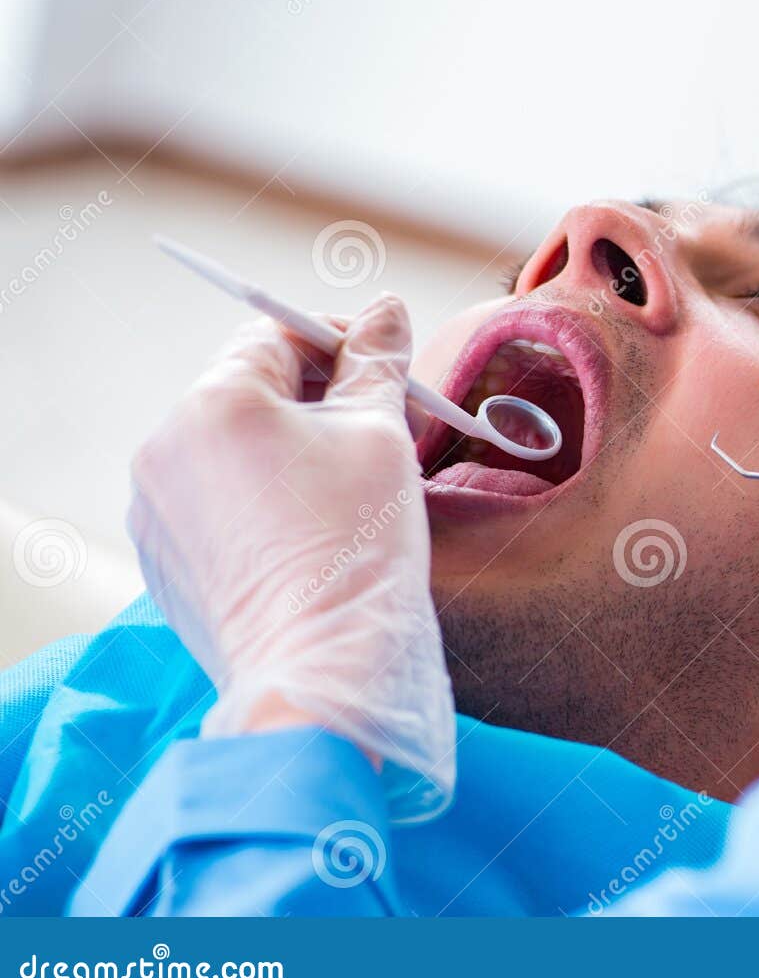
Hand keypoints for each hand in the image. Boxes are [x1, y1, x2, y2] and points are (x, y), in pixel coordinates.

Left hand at [128, 295, 454, 822]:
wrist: (322, 666)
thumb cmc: (357, 545)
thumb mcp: (382, 434)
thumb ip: (378, 361)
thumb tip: (386, 311)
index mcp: (216, 401)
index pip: (277, 332)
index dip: (340, 340)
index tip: (386, 365)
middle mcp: (166, 444)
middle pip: (248, 388)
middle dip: (316, 396)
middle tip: (381, 426)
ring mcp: (154, 505)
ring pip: (231, 446)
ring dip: (287, 447)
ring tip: (347, 490)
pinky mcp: (162, 556)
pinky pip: (214, 500)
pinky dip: (260, 499)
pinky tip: (310, 533)